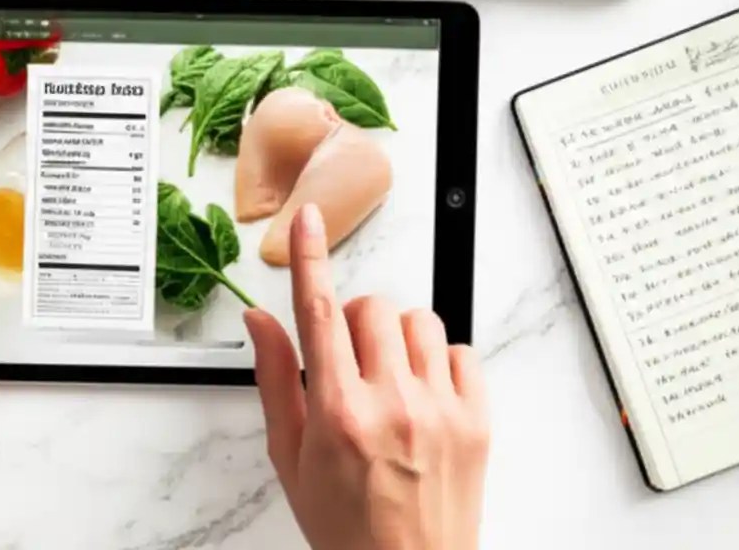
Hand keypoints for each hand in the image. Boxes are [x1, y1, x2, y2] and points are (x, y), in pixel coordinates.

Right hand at [244, 204, 488, 549]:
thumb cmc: (345, 525)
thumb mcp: (290, 457)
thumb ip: (275, 380)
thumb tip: (261, 322)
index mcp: (338, 413)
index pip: (318, 314)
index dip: (311, 258)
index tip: (309, 219)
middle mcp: (392, 404)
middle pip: (372, 307)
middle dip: (353, 320)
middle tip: (347, 358)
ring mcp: (440, 410)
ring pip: (419, 320)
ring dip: (396, 336)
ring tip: (388, 377)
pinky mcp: (477, 419)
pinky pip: (459, 350)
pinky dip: (437, 360)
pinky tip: (421, 392)